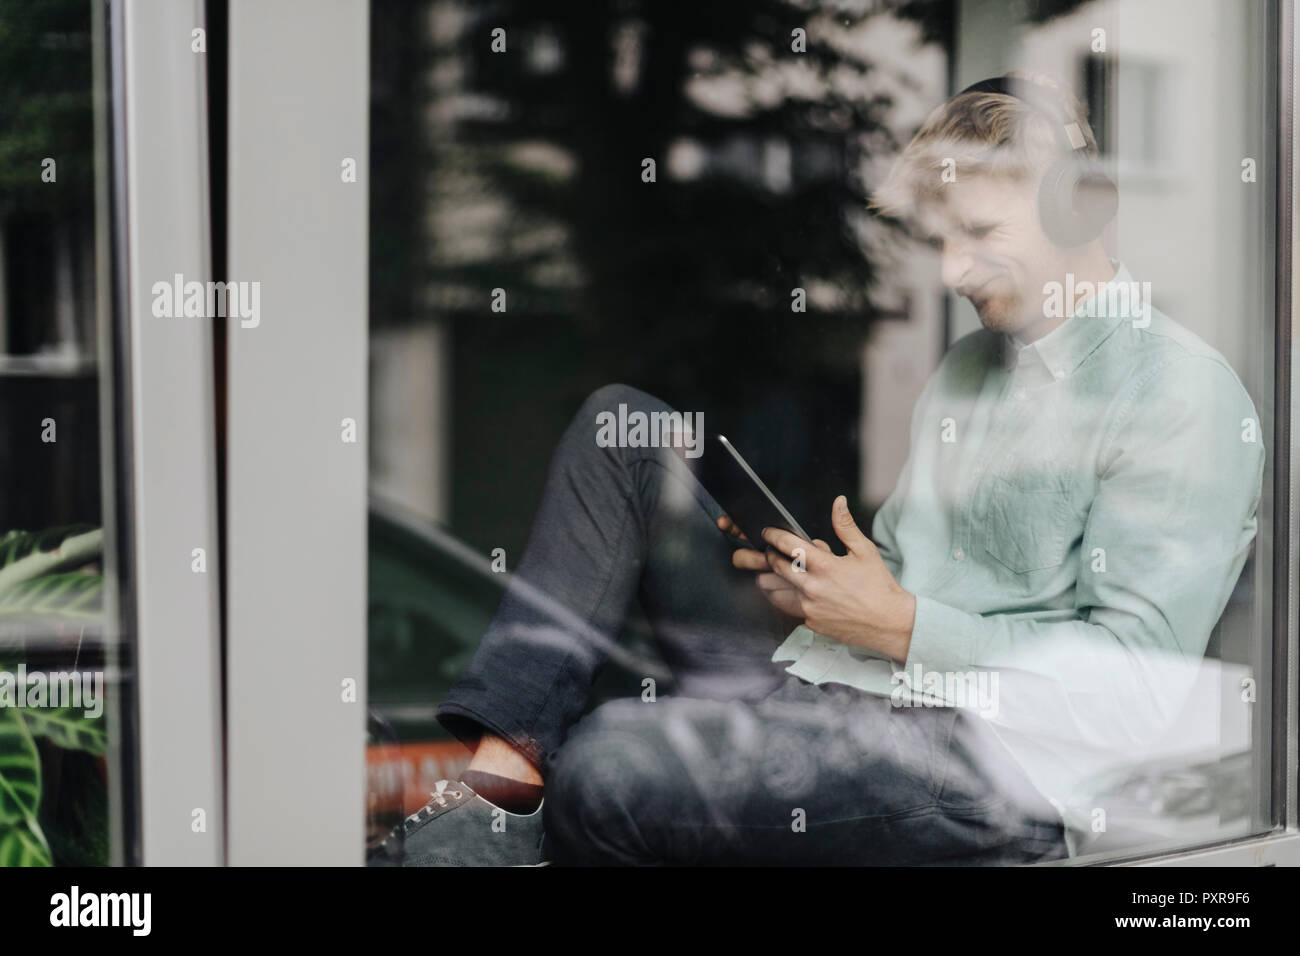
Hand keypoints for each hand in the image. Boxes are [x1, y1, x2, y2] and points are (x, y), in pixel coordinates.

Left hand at [731, 496, 915, 660]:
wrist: (890, 624)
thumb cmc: (879, 586)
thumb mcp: (865, 551)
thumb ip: (846, 526)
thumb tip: (839, 502)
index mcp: (825, 567)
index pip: (788, 546)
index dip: (773, 536)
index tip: (767, 532)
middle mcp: (812, 588)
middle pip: (775, 567)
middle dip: (769, 556)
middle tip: (771, 551)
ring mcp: (809, 608)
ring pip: (774, 591)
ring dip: (772, 579)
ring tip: (778, 571)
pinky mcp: (810, 623)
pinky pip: (790, 608)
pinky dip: (788, 598)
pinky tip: (795, 591)